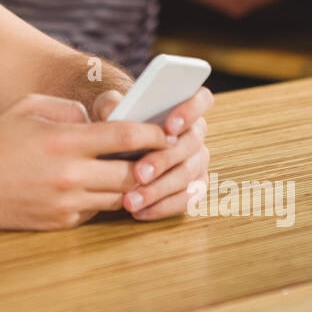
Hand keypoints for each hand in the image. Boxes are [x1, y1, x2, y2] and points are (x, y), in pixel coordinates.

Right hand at [0, 93, 175, 230]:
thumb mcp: (31, 106)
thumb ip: (72, 109)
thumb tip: (104, 119)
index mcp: (64, 140)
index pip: (126, 137)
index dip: (154, 133)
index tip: (167, 131)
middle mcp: (68, 175)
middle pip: (132, 174)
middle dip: (154, 165)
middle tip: (166, 156)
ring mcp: (65, 203)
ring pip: (120, 198)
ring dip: (134, 185)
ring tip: (144, 172)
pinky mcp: (59, 222)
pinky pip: (97, 211)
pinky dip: (106, 199)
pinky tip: (107, 187)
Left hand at [113, 87, 212, 221]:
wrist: (115, 148)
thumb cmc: (117, 122)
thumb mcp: (110, 108)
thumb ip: (111, 105)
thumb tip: (113, 112)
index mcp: (184, 107)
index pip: (202, 100)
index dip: (191, 112)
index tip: (169, 127)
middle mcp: (196, 134)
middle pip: (191, 145)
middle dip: (164, 160)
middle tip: (139, 173)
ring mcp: (198, 162)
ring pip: (187, 176)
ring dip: (159, 190)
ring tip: (130, 200)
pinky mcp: (194, 188)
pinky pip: (186, 201)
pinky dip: (162, 208)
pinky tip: (139, 212)